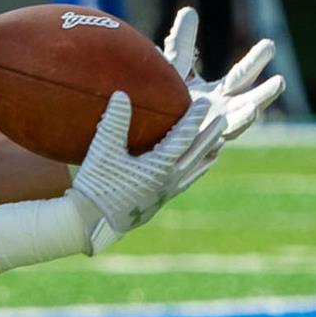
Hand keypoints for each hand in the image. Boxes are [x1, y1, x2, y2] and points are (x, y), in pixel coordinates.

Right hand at [69, 92, 224, 251]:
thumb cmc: (97, 185)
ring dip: (208, 154)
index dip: (194, 118)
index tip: (203, 103)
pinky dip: (197, 172)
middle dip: (210, 134)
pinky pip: (186, 183)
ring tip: (220, 144)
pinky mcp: (159, 200)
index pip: (183, 137)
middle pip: (197, 153)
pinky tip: (197, 169)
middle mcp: (169, 180)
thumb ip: (114, 122)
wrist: (92, 221)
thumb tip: (121, 94)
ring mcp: (166, 192)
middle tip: (223, 118)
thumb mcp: (103, 151)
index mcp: (159, 166)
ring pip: (195, 170)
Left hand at [159, 6, 286, 140]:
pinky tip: (242, 117)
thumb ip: (182, 43)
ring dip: (252, 113)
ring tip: (268, 96)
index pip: (242, 76)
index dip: (256, 61)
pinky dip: (229, 129)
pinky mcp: (199, 144)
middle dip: (265, 90)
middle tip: (280, 79)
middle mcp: (223, 113)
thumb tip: (190, 10)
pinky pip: (216, 138)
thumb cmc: (164, 101)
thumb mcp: (174, 68)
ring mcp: (213, 131)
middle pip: (249, 99)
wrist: (147, 132)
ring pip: (239, 123)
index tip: (270, 45)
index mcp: (220, 95)